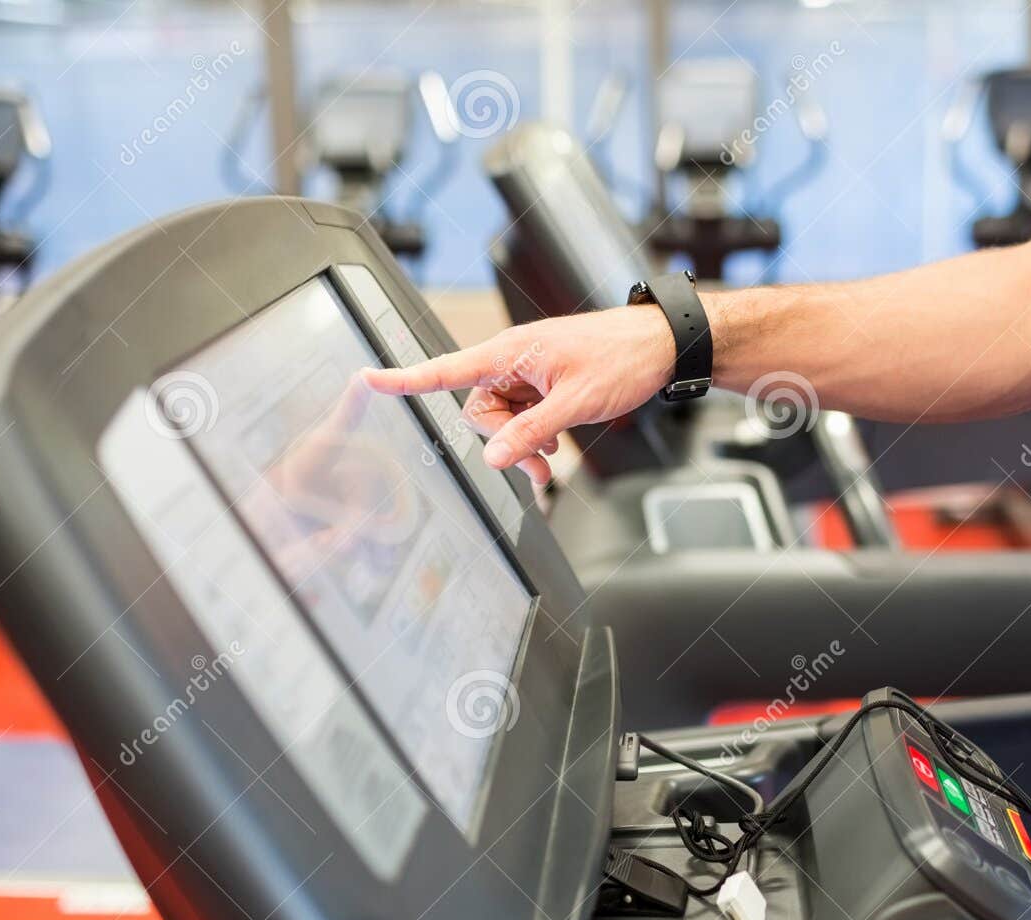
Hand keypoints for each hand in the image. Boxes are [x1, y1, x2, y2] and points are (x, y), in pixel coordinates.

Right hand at [353, 307, 675, 483]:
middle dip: (504, 441)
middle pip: (479, 409)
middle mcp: (512, 359)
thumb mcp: (574, 403)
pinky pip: (522, 414)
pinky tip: (556, 440)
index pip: (446, 369)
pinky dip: (535, 433)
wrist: (660, 344)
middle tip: (539, 465)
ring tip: (554, 453)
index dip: (407, 379)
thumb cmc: (622, 357)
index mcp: (510, 352)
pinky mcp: (542, 381)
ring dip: (523, 441)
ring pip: (502, 417)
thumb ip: (530, 432)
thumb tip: (495, 458)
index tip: (370, 379)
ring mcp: (528, 371)